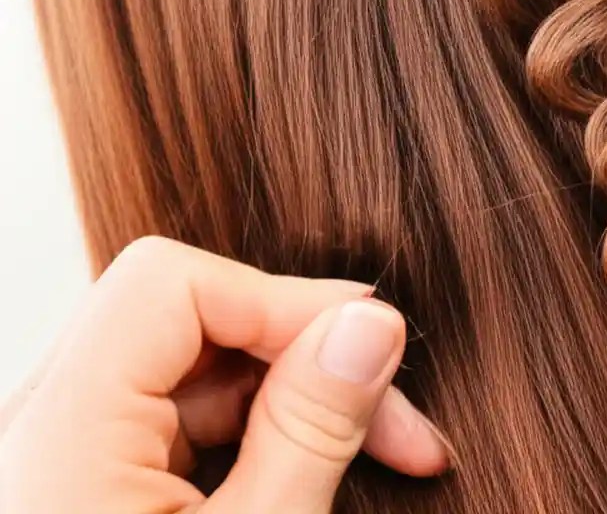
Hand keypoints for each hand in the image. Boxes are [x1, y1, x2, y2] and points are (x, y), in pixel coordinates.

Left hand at [0, 237, 449, 512]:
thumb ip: (310, 429)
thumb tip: (369, 324)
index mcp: (61, 432)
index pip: (171, 280)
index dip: (284, 301)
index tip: (372, 349)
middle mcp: (42, 428)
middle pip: (190, 321)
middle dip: (306, 360)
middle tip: (403, 428)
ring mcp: (60, 457)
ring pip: (193, 373)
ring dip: (293, 406)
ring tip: (381, 458)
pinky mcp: (82, 486)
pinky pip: (177, 422)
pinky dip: (256, 440)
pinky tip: (315, 475)